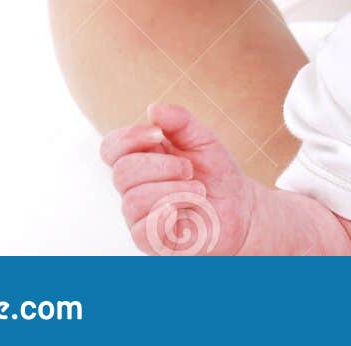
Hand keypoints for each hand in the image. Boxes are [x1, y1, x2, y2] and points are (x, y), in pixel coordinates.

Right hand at [100, 102, 255, 254]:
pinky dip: (166, 215)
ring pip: (134, 200)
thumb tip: (152, 108)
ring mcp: (140, 217)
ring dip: (173, 190)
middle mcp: (133, 188)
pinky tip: (186, 209)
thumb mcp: (202, 138)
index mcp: (140, 159)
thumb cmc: (215, 172)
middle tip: (189, 169)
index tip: (159, 134)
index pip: (111, 147)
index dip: (129, 137)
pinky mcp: (151, 242)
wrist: (239, 207)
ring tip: (198, 191)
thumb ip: (180, 120)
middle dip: (161, 165)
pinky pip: (142, 231)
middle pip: (122, 172)